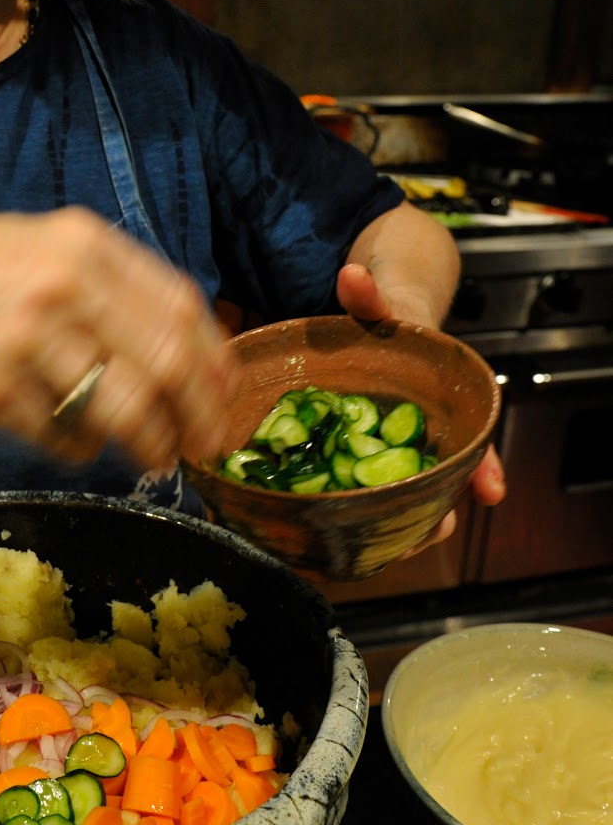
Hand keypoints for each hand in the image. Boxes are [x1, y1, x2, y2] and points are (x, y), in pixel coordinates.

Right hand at [0, 204, 237, 474]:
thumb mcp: (42, 248)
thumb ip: (112, 287)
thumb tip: (191, 349)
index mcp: (84, 245)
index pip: (182, 309)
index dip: (215, 364)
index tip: (225, 398)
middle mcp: (62, 288)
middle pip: (167, 367)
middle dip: (196, 417)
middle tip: (202, 445)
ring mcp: (24, 343)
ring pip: (121, 413)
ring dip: (147, 445)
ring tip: (151, 456)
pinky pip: (63, 438)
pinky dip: (81, 449)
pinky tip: (74, 440)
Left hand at [335, 261, 505, 555]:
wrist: (368, 326)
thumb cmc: (385, 323)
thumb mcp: (381, 305)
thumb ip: (368, 294)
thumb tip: (352, 276)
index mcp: (439, 402)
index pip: (472, 440)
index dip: (484, 466)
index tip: (493, 491)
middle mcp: (420, 434)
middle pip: (442, 482)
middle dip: (439, 512)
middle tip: (434, 531)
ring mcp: (388, 453)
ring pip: (405, 498)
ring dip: (401, 526)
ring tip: (388, 547)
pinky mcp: (350, 463)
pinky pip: (358, 496)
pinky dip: (351, 517)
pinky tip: (332, 537)